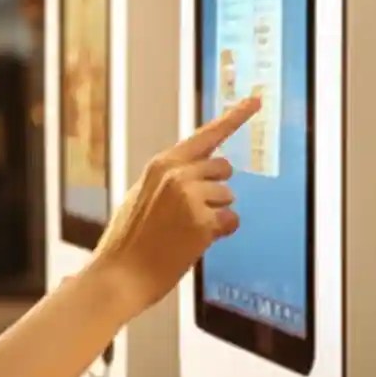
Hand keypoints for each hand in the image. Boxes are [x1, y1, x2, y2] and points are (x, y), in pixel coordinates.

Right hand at [87, 96, 260, 318]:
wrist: (119, 275)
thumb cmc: (127, 242)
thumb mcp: (140, 196)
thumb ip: (169, 181)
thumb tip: (200, 176)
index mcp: (161, 165)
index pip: (206, 135)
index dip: (235, 117)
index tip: (256, 100)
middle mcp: (177, 174)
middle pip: (223, 168)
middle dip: (215, 188)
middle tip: (190, 213)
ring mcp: (190, 197)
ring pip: (228, 196)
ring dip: (216, 213)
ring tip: (185, 231)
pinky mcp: (203, 222)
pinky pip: (231, 221)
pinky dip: (220, 233)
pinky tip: (194, 243)